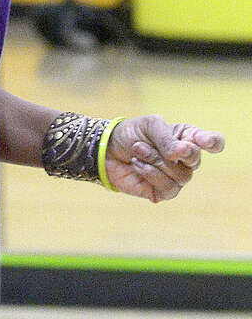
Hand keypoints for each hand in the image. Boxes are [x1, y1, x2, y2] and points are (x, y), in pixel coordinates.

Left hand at [105, 115, 224, 201]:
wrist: (104, 149)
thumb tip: (181, 154)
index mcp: (186, 138)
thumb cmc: (129, 134)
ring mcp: (175, 177)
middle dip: (173, 151)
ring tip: (137, 150)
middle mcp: (185, 159)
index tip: (200, 140)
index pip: (213, 142)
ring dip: (154, 160)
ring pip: (181, 176)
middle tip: (146, 143)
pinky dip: (150, 174)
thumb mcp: (149, 126)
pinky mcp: (162, 192)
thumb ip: (167, 138)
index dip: (212, 142)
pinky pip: (168, 188)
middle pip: (195, 160)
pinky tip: (137, 165)